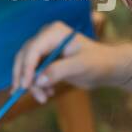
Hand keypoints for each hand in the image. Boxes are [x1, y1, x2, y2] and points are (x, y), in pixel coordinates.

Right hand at [11, 21, 131, 101]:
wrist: (107, 68)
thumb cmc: (98, 63)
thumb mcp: (80, 67)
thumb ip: (58, 71)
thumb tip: (38, 80)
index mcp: (54, 32)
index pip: (33, 49)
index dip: (26, 67)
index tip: (25, 86)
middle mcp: (46, 37)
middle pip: (24, 56)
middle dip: (24, 76)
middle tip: (25, 93)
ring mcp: (45, 48)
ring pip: (26, 67)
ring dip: (32, 84)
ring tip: (44, 98)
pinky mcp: (46, 60)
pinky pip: (33, 73)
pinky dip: (37, 85)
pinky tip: (47, 94)